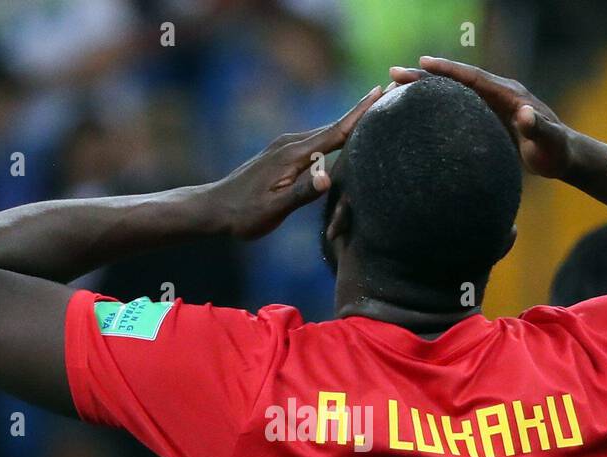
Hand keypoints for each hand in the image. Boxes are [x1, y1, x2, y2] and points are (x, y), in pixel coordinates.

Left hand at [210, 86, 382, 239]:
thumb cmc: (244, 214)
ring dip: (351, 123)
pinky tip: (346, 137)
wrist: (214, 208)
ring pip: (327, 133)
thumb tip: (329, 176)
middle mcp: (291, 144)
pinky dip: (336, 136)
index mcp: (293, 155)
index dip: (360, 114)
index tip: (382, 92)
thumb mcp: (274, 208)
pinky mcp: (284, 155)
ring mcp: (287, 147)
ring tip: (378, 111)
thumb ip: (302, 192)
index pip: (335, 132)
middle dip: (363, 111)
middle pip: (335, 126)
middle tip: (391, 93)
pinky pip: (317, 142)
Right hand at [389, 57, 574, 178]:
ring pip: (454, 90)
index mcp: (509, 94)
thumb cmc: (555, 151)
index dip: (448, 70)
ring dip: (426, 87)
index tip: (423, 64)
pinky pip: (457, 104)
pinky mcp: (486, 115)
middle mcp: (497, 93)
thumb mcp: (549, 141)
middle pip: (457, 79)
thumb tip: (524, 114)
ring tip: (395, 87)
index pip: (473, 78)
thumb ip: (538, 128)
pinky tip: (415, 107)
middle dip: (426, 75)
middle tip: (394, 73)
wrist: (561, 155)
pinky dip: (436, 102)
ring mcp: (491, 103)